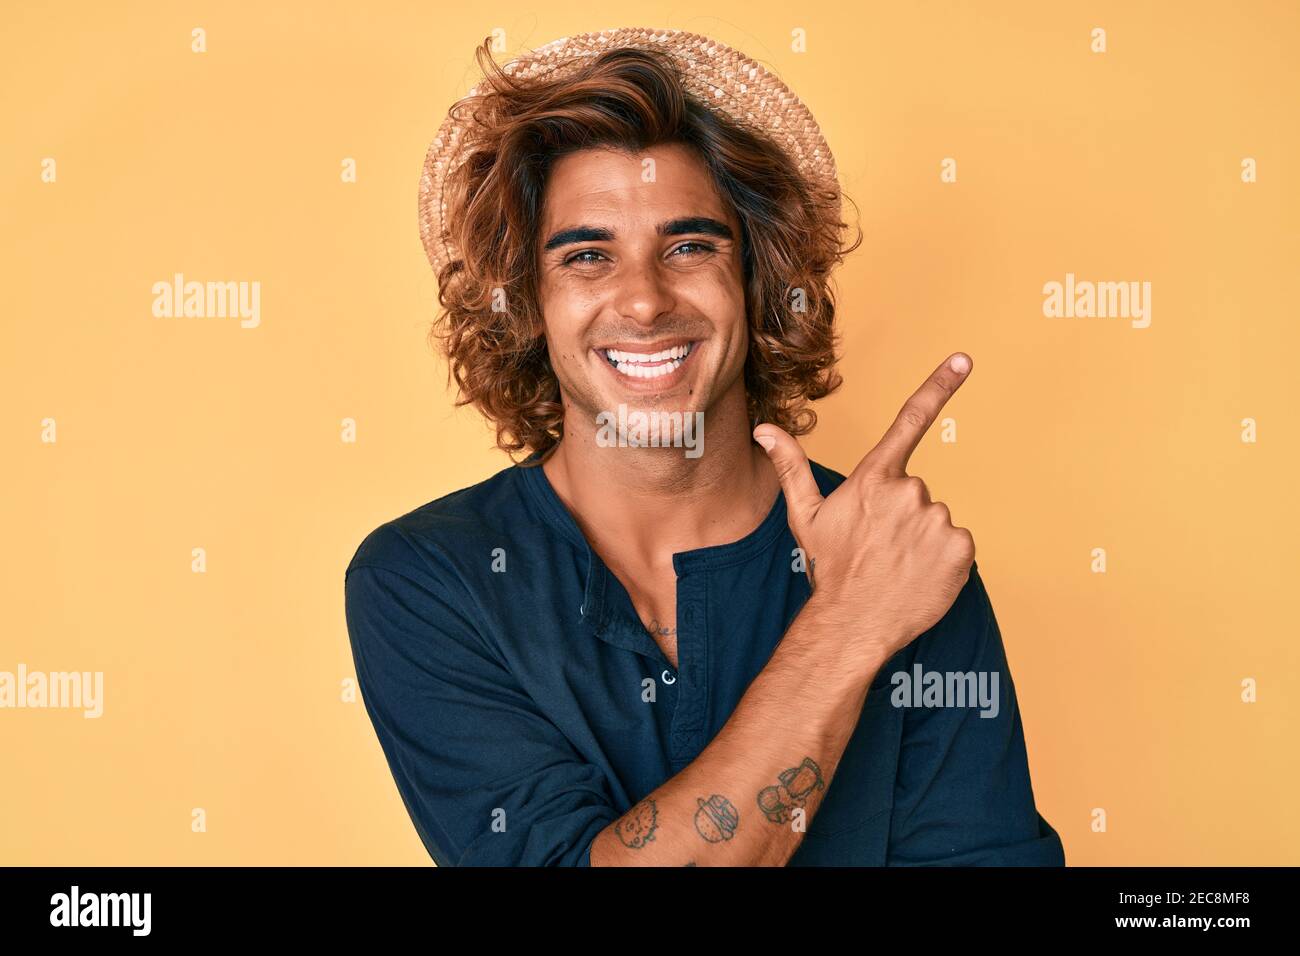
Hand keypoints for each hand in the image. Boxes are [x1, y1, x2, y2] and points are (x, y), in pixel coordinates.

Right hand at [754, 353, 976, 664]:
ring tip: (899, 565)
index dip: (939, 386)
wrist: (854, 621)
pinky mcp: (960, 547)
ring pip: (937, 519)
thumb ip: (791, 466)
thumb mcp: (806, 515)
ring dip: (923, 539)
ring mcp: (937, 519)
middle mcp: (909, 491)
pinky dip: (944, 559)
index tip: (964, 359)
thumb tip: (765, 429)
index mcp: (874, 478)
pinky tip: (920, 576)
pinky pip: (958, 544)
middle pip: (917, 492)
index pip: (909, 422)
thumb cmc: (831, 568)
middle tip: (881, 547)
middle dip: (903, 515)